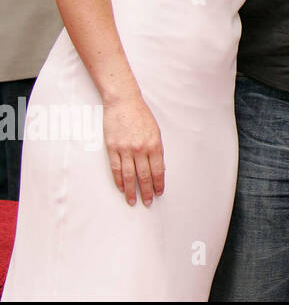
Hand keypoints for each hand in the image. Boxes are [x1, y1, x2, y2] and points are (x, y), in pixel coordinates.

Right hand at [102, 90, 164, 205]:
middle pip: (144, 176)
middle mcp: (140, 149)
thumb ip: (156, 149)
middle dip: (146, 191)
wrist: (124, 102)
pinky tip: (122, 188)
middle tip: (148, 202)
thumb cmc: (141, 115)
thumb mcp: (155, 131)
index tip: (159, 192)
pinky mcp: (112, 148)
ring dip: (131, 190)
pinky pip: (116, 168)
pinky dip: (119, 180)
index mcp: (154, 144)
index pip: (158, 170)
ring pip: (129, 176)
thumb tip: (157, 168)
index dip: (158, 183)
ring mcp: (125, 149)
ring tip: (133, 201)